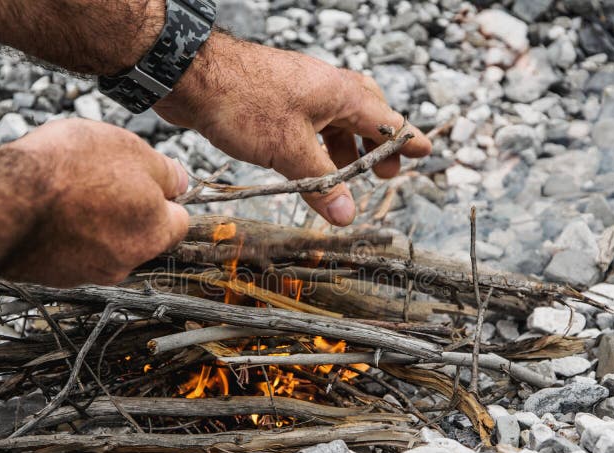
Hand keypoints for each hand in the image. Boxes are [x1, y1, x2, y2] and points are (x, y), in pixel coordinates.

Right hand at [2, 119, 188, 286]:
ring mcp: (91, 272)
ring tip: (70, 191)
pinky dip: (68, 235)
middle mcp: (127, 260)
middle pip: (141, 233)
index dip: (164, 196)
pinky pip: (74, 253)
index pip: (179, 221)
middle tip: (103, 179)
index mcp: (154, 232)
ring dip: (96, 222)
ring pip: (106, 244)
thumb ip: (164, 171)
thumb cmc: (67, 171)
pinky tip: (50, 210)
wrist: (3, 201)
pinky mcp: (58, 276)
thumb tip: (179, 181)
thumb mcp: (129, 149)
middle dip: (129, 210)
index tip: (147, 181)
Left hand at [154, 31, 431, 226]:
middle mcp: (324, 88)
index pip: (385, 120)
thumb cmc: (243, 101)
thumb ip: (320, 184)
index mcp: (340, 93)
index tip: (423, 152)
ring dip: (341, 152)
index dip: (404, 140)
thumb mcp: (289, 150)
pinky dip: (315, 147)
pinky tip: (305, 165)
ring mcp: (299, 92)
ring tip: (341, 180)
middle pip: (363, 116)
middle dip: (374, 148)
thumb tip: (348, 216)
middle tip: (382, 175)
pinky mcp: (275, 100)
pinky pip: (307, 125)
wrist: (191, 75)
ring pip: (333, 123)